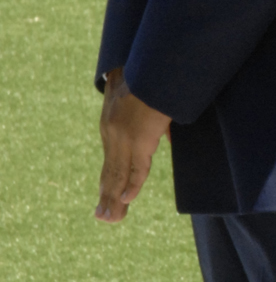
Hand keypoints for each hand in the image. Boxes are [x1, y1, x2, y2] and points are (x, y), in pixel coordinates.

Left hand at [96, 70, 170, 222]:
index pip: (110, 161)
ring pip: (119, 174)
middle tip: (103, 218)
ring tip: (110, 218)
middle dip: (107, 197)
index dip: (108, 182)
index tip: (106, 200)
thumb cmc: (150, 75)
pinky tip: (126, 199)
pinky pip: (137, 168)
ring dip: (115, 198)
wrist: (154, 63)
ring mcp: (124, 137)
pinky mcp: (140, 138)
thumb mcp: (144, 96)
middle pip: (110, 172)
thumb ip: (149, 117)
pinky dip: (132, 185)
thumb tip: (165, 135)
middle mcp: (112, 133)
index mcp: (111, 125)